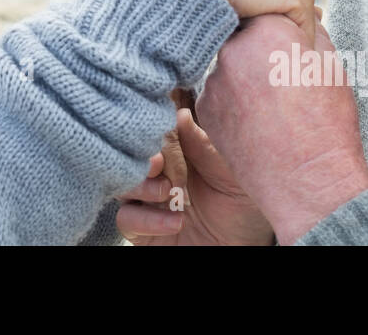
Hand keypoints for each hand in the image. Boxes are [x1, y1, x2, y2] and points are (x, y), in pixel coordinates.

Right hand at [115, 89, 274, 244]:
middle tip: (158, 163)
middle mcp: (160, 175)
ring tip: (168, 192)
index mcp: (181, 154)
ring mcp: (148, 202)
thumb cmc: (245, 211)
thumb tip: (181, 115)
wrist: (243, 251)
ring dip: (141, 184)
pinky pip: (126, 218)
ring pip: (123, 182)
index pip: (156, 132)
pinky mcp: (141, 230)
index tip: (162, 130)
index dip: (155, 129)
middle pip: (132, 153)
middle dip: (143, 155)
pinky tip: (175, 222)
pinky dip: (146, 219)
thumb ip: (208, 148)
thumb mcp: (234, 176)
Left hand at [196, 15, 367, 245]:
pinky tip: (255, 116)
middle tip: (277, 73)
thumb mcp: (331, 66)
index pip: (263, 9)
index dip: (275, 26)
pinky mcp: (204, 108)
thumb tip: (304, 14)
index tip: (284, 43)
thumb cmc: (326, 126)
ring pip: (227, 62)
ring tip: (269, 101)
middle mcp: (234, 50)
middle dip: (255, 47)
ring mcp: (215, 80)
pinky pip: (217, 90)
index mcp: (269, 31)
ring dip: (242, 72)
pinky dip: (232, 98)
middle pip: (240, 33)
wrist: (308, 181)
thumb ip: (311, 31)